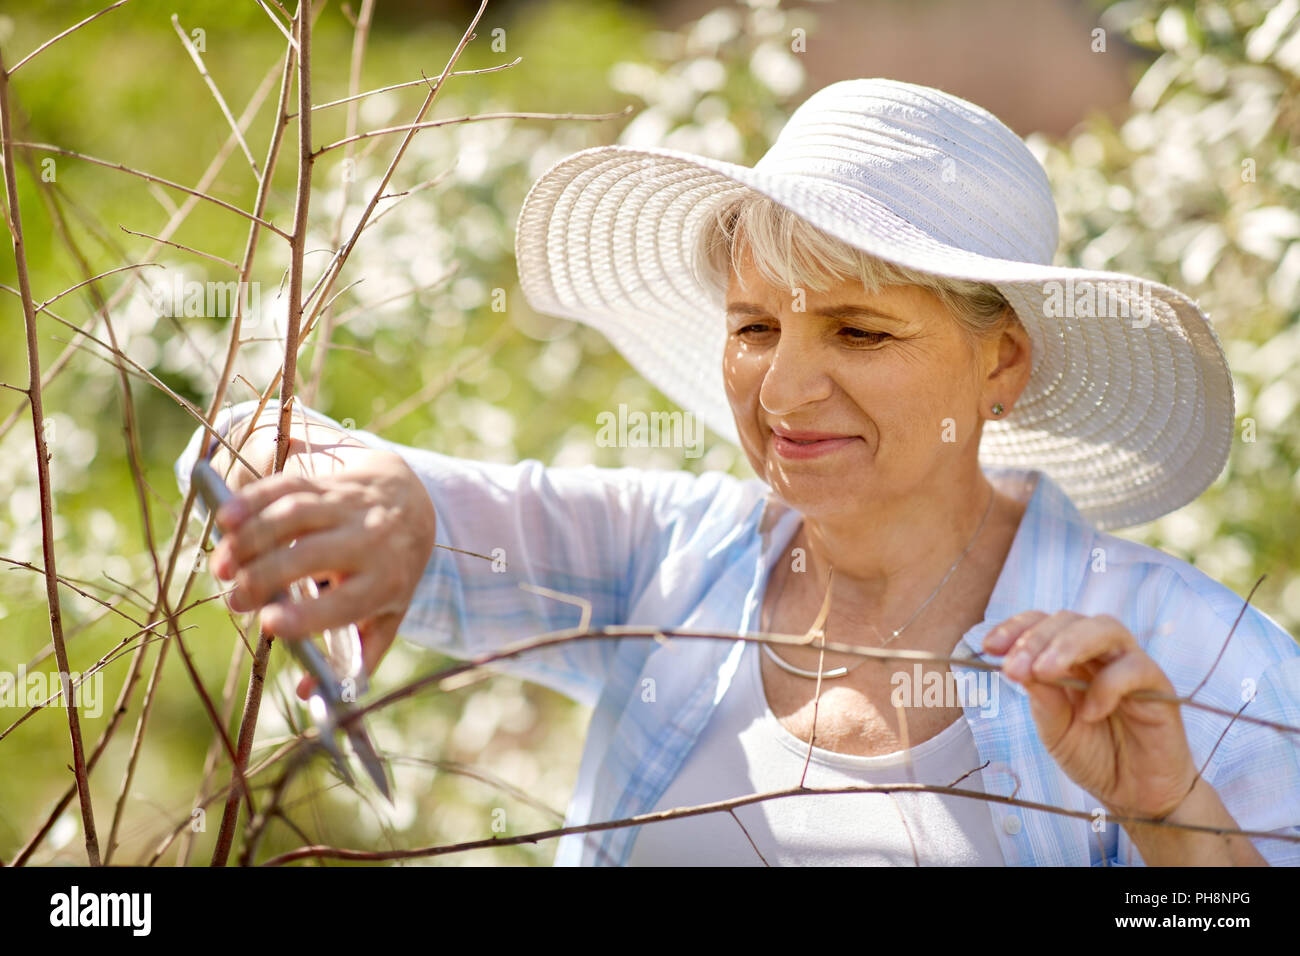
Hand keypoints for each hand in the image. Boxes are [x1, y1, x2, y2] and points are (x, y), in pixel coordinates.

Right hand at [209, 445, 436, 698]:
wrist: (413, 504)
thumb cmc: (391, 572)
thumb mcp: (388, 614)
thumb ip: (355, 656)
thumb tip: (307, 693)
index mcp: (387, 580)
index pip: (347, 601)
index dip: (308, 615)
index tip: (268, 624)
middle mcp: (370, 539)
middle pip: (312, 555)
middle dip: (265, 577)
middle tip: (234, 602)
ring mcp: (348, 505)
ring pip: (295, 514)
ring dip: (251, 539)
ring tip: (220, 567)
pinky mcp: (326, 481)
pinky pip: (287, 485)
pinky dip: (253, 499)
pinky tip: (225, 518)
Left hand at [982, 610, 1198, 821]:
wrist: (1136, 795)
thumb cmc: (1095, 757)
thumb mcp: (1055, 729)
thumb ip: (1042, 698)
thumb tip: (1017, 667)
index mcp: (1070, 658)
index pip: (1043, 624)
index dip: (1016, 628)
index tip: (989, 648)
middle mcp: (1100, 653)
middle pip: (1069, 620)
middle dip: (1036, 639)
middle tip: (1014, 668)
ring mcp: (1130, 665)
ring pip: (1105, 628)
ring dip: (1068, 645)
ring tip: (1044, 672)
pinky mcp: (1159, 685)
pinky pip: (1134, 668)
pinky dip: (1107, 685)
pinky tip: (1090, 712)